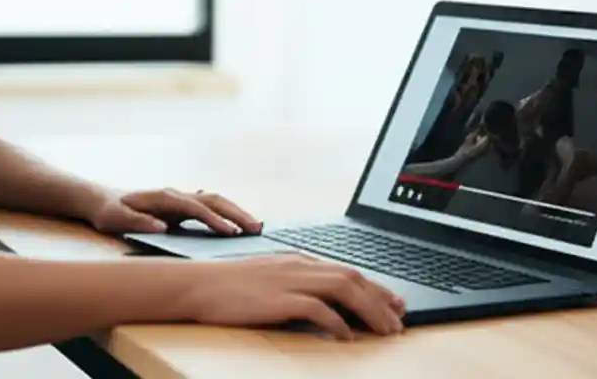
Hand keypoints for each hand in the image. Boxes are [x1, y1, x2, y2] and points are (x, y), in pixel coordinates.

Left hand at [87, 188, 262, 235]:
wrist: (101, 200)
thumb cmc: (109, 211)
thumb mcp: (116, 219)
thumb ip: (137, 222)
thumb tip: (162, 227)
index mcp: (163, 197)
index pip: (195, 207)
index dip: (213, 219)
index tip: (230, 233)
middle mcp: (176, 195)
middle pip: (213, 200)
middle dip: (236, 213)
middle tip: (256, 229)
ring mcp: (180, 199)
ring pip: (215, 202)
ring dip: (235, 212)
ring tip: (256, 227)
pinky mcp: (181, 207)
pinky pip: (209, 209)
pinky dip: (226, 215)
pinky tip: (238, 226)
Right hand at [178, 254, 406, 339]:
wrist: (197, 285)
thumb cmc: (228, 287)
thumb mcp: (269, 279)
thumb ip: (296, 285)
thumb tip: (323, 304)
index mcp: (298, 261)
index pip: (347, 271)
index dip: (375, 288)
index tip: (395, 304)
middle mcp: (298, 266)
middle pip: (352, 278)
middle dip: (381, 300)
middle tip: (399, 321)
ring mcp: (288, 280)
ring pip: (343, 289)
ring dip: (370, 310)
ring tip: (385, 330)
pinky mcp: (277, 299)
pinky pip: (316, 308)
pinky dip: (336, 321)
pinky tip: (347, 336)